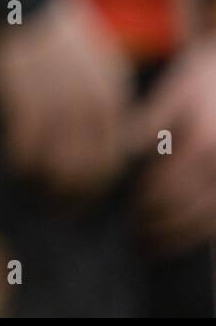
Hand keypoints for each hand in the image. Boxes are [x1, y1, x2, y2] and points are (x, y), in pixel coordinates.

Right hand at [0, 0, 132, 196]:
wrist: (27, 4)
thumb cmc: (60, 33)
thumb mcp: (100, 64)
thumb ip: (105, 102)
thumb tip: (100, 142)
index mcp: (113, 97)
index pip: (114, 157)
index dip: (100, 184)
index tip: (85, 196)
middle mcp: (90, 107)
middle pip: (87, 169)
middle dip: (73, 196)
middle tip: (58, 208)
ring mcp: (57, 107)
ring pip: (55, 165)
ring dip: (43, 185)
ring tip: (32, 190)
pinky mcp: (23, 105)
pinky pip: (24, 149)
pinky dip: (17, 164)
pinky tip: (11, 166)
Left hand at [127, 36, 215, 253]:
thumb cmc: (202, 81)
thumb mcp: (170, 95)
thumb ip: (146, 126)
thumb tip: (120, 156)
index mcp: (203, 145)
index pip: (166, 188)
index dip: (146, 205)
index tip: (129, 215)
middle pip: (188, 210)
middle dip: (160, 226)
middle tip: (138, 238)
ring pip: (210, 220)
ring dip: (182, 236)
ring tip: (157, 244)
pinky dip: (205, 229)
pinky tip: (186, 233)